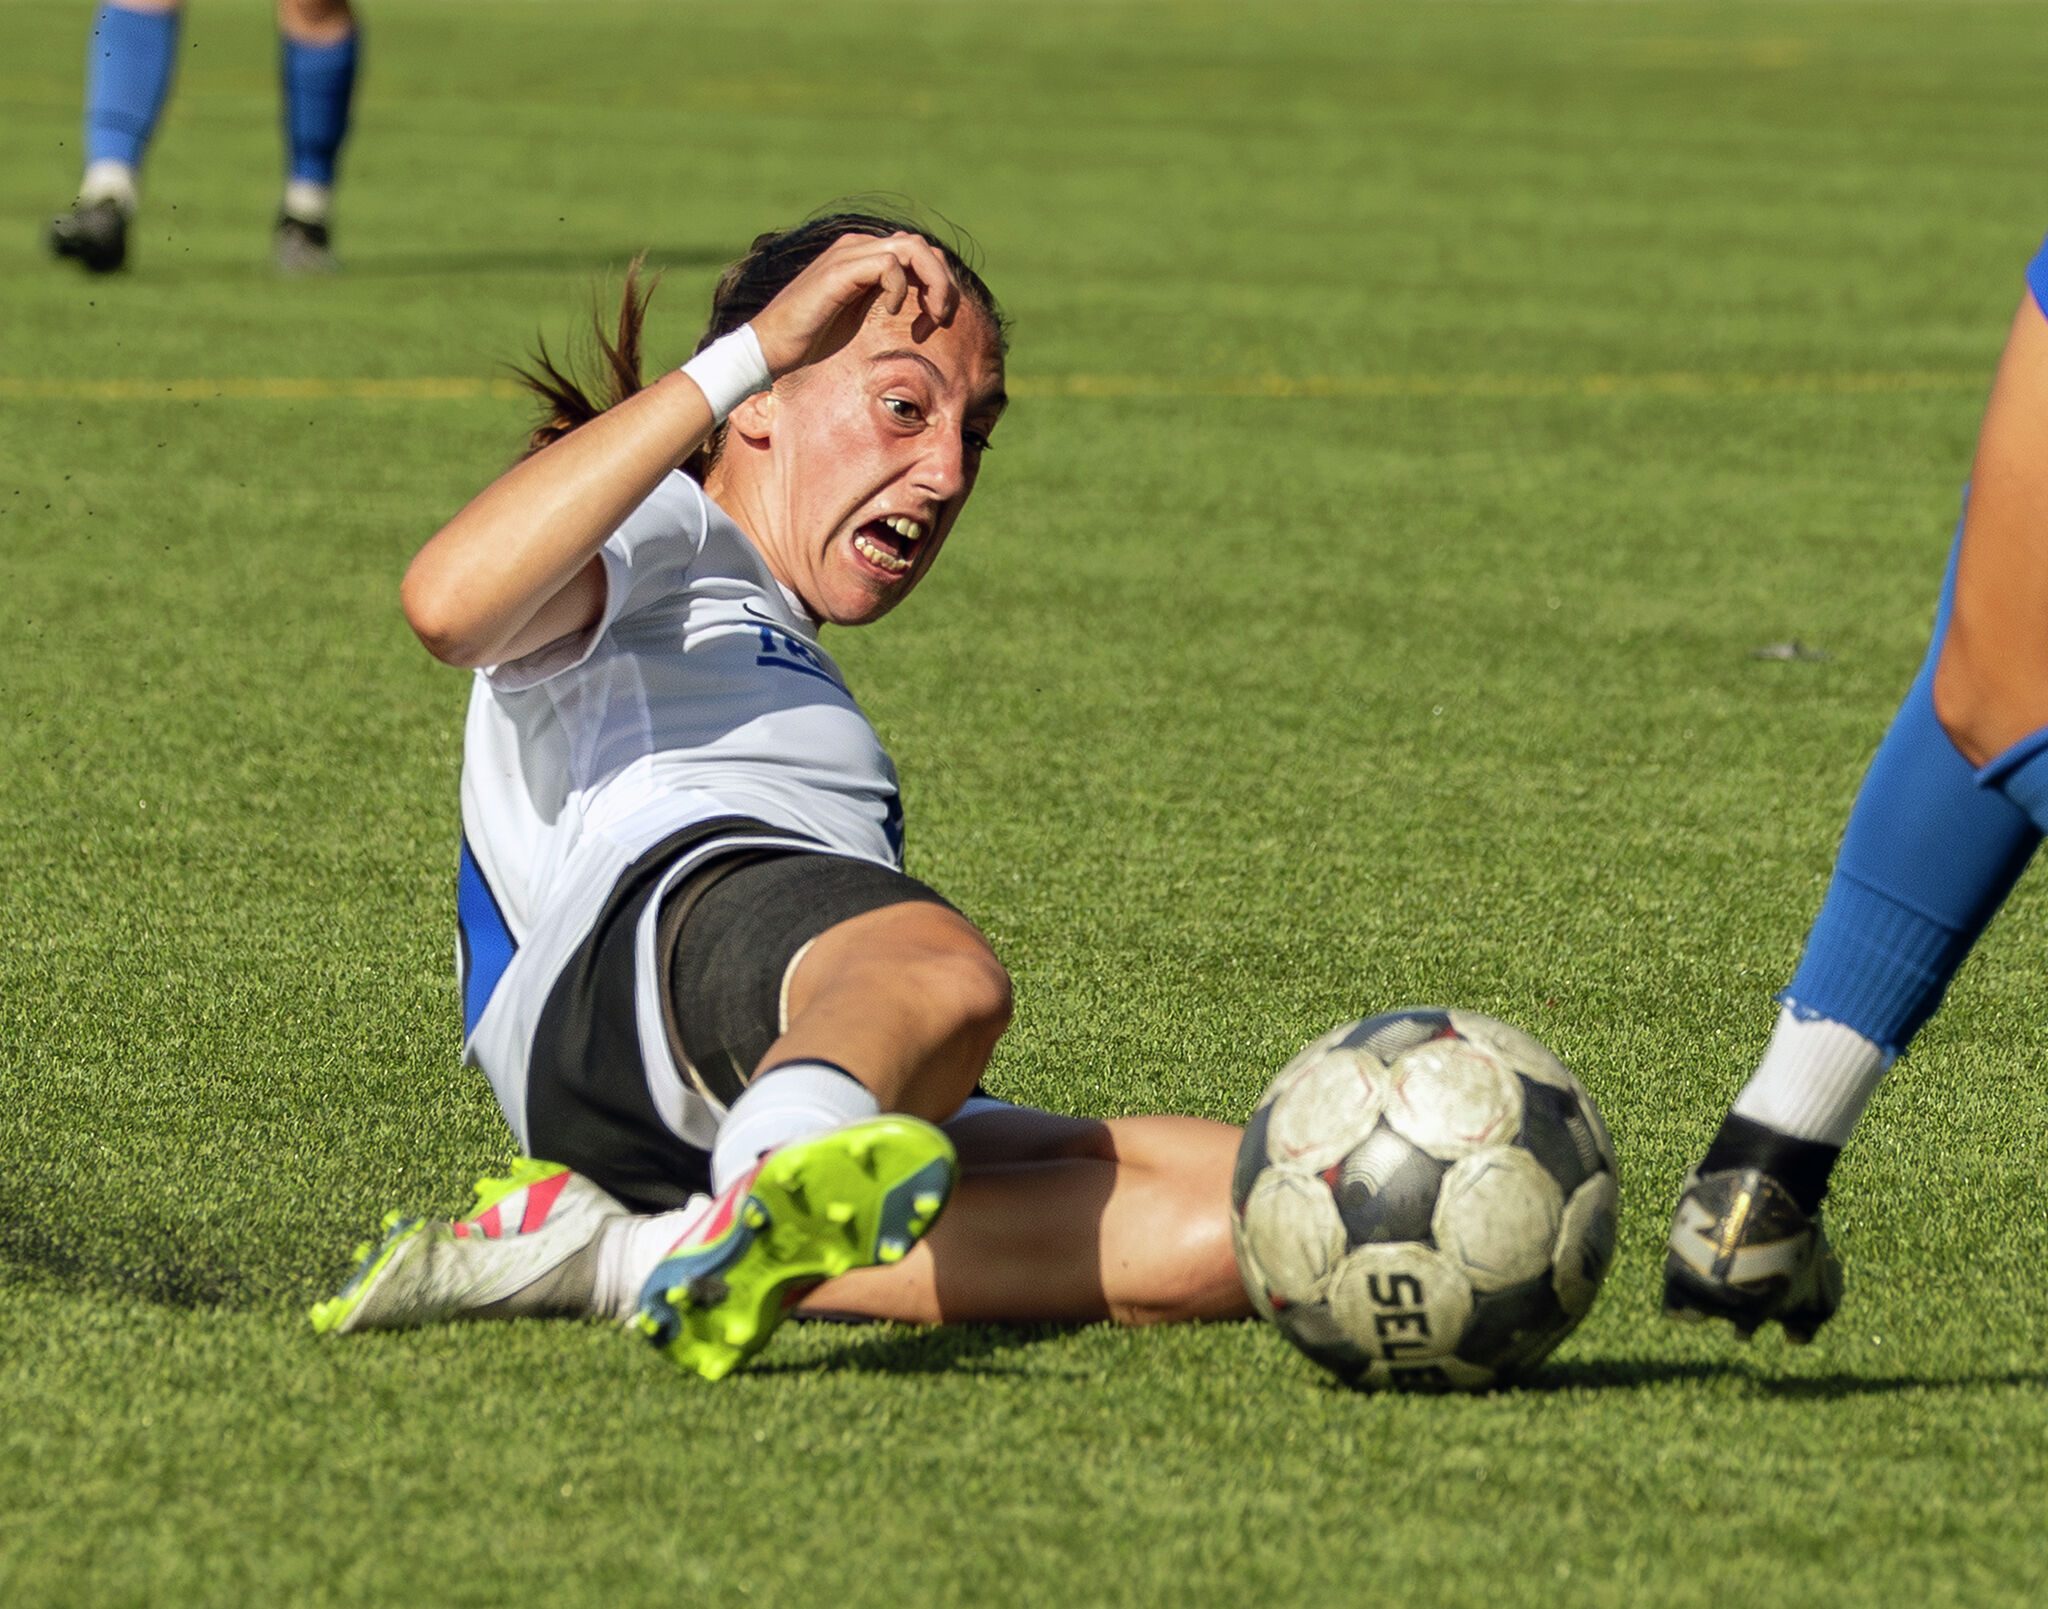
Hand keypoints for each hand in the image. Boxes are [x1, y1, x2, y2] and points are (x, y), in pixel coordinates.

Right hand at [747, 231, 961, 378]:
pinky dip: (900, 289)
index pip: (918, 254)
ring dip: (933, 284)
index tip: (932, 325)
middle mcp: (858, 247)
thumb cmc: (812, 340)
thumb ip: (884, 299)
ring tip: (929, 317)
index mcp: (863, 257)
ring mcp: (848, 254)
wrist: (771, 348)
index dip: (938, 286)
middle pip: (922, 246)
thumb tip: (924, 308)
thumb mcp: (859, 317)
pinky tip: (890, 312)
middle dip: (943, 283)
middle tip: (940, 320)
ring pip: (914, 247)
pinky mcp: (841, 269)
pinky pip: (890, 264)